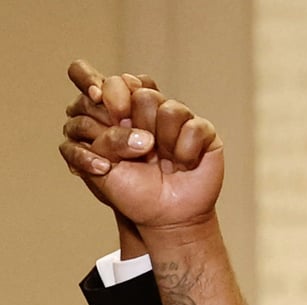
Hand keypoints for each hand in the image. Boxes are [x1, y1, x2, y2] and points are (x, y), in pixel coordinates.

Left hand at [60, 61, 222, 230]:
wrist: (164, 219)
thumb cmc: (133, 194)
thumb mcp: (104, 168)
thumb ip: (102, 136)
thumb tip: (127, 105)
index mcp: (126, 117)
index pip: (118, 84)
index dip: (114, 95)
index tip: (114, 117)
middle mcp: (153, 114)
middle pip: (144, 96)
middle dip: (138, 129)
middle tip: (143, 154)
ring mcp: (180, 121)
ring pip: (169, 109)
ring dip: (163, 144)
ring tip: (165, 164)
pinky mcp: (204, 131)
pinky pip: (194, 127)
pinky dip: (185, 153)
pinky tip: (184, 166)